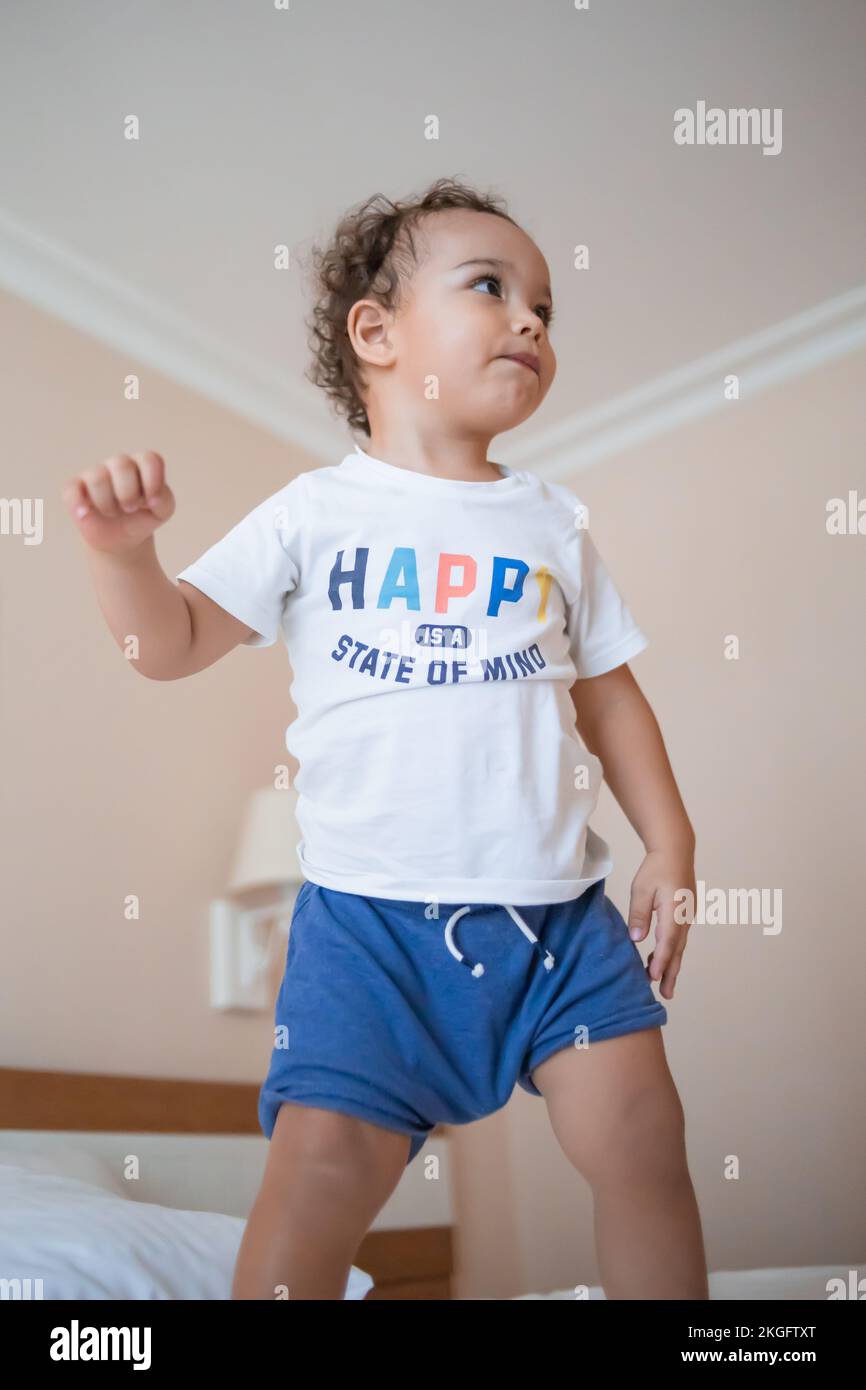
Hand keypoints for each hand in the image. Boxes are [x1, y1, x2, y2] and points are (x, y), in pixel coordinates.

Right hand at [62, 451, 175, 553]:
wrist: (122, 538)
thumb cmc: (143, 516)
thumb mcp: (162, 511)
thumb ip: (165, 500)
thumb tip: (151, 498)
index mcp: (142, 464)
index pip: (149, 459)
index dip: (152, 482)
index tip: (151, 502)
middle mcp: (118, 464)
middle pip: (122, 464)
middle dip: (128, 494)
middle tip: (130, 508)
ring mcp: (95, 473)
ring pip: (97, 478)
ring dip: (108, 504)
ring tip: (112, 512)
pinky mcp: (75, 488)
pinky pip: (72, 489)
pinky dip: (79, 504)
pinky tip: (85, 515)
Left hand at [626, 846, 695, 999]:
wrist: (676, 851)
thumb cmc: (656, 868)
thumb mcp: (641, 889)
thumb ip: (639, 914)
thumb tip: (637, 939)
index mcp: (674, 911)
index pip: (667, 941)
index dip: (661, 961)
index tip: (653, 977)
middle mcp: (685, 918)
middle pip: (677, 949)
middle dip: (670, 972)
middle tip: (666, 994)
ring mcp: (687, 917)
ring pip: (679, 945)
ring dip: (671, 963)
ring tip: (663, 983)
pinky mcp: (685, 915)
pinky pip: (678, 937)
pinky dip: (671, 951)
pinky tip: (661, 958)